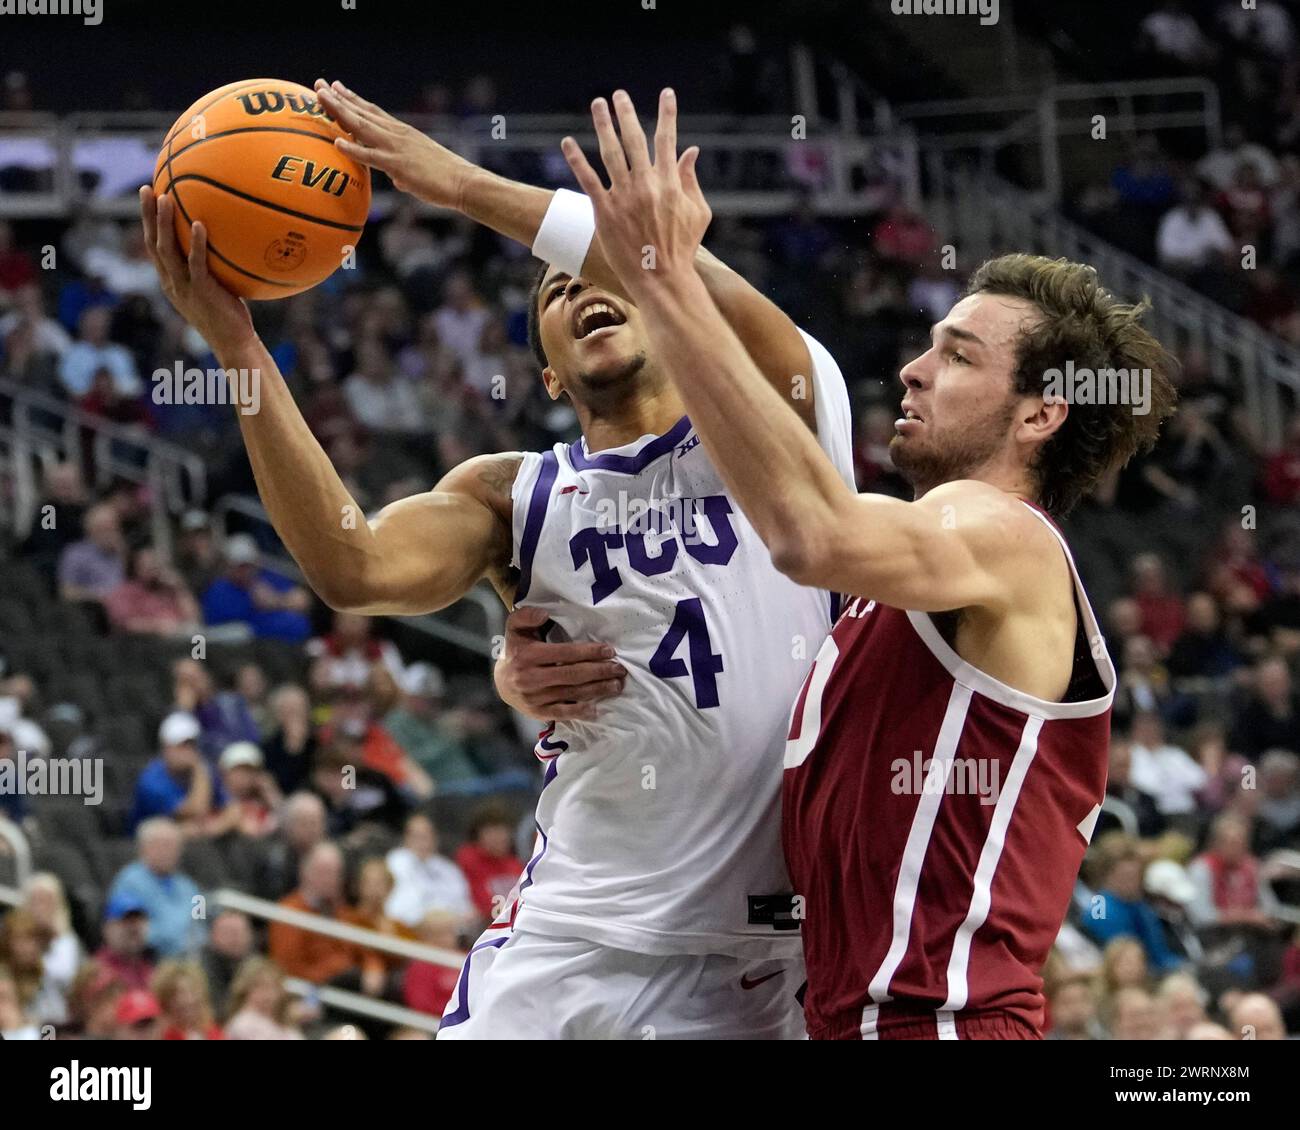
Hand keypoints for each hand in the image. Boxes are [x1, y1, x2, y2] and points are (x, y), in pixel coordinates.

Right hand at [139, 186, 255, 356]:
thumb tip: (227, 244)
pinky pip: (196, 263)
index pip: (153, 247)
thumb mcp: (215, 290)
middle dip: (147, 215)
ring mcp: (184, 287)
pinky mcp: (201, 292)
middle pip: (152, 243)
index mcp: (171, 281)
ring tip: (165, 197)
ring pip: (167, 250)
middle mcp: (171, 282)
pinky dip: (197, 243)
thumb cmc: (229, 318)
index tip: (148, 197)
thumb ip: (212, 269)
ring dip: (164, 223)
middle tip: (146, 188)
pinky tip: (200, 224)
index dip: (148, 222)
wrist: (233, 344)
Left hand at [314, 79, 473, 208]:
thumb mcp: (420, 168)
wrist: (464, 182)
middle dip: (338, 98)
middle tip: (318, 85)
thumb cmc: (445, 179)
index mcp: (403, 133)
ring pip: (362, 126)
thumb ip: (403, 171)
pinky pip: (371, 156)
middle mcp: (397, 134)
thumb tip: (397, 180)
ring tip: (320, 99)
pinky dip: (354, 149)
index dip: (353, 99)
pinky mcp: (398, 165)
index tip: (336, 87)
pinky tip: (337, 141)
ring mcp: (397, 148)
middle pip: (362, 112)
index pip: (373, 111)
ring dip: (339, 112)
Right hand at [495, 606, 625, 721]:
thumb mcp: (515, 628)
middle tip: (619, 669)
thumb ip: (526, 615)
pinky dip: (579, 712)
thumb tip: (543, 614)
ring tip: (616, 685)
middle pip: (572, 674)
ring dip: (597, 690)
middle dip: (599, 672)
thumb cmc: (517, 651)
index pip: (565, 654)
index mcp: (528, 655)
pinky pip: (562, 713)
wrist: (501, 683)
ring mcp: (534, 697)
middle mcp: (530, 677)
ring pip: (571, 693)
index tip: (609, 651)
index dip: (589, 652)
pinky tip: (596, 710)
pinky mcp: (537, 712)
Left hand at [561, 89, 708, 297]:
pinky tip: (568, 142)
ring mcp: (624, 197)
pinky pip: (588, 180)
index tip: (667, 93)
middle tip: (618, 94)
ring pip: (610, 152)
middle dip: (627, 113)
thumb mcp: (698, 213)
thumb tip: (691, 151)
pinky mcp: (604, 212)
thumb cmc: (682, 248)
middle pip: (634, 139)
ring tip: (597, 104)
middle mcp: (646, 184)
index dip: (667, 113)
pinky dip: (577, 160)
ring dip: (603, 125)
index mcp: (670, 183)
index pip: (667, 139)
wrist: (662, 279)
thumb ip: (692, 180)